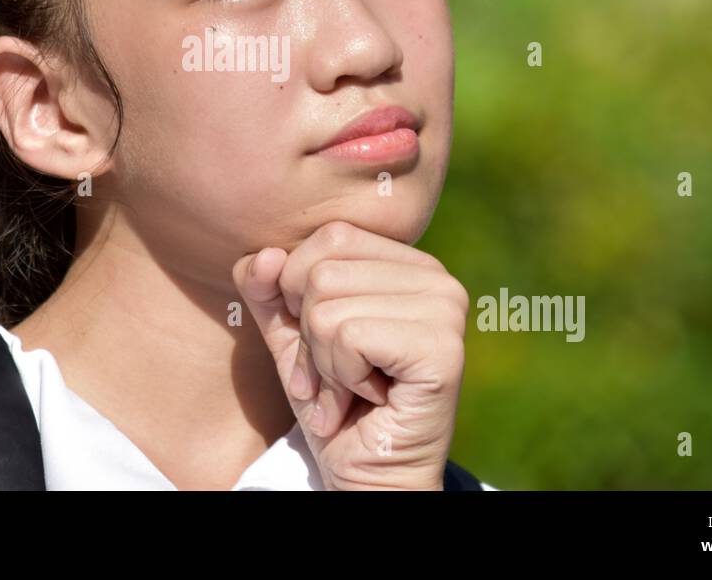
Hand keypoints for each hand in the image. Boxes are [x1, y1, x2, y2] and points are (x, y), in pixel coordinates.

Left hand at [232, 220, 468, 489]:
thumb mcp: (291, 336)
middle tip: (336, 376)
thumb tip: (266, 255)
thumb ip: (270, 288)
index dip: (301, 292)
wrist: (368, 475)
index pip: (329, 236)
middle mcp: (436, 277)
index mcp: (406, 262)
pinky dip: (342, 379)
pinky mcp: (442, 349)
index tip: (323, 344)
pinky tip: (370, 399)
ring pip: (329, 307)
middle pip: (322, 272)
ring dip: (324, 365)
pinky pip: (350, 337)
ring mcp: (445, 310)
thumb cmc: (335, 403)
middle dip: (309, 336)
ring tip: (351, 391)